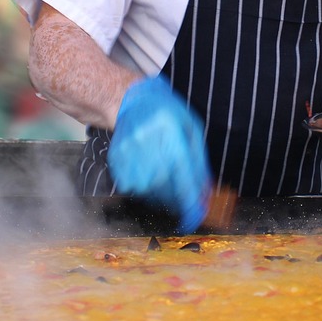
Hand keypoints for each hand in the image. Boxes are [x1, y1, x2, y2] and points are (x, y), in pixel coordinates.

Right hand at [109, 77, 211, 231]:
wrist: (131, 101)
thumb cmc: (166, 113)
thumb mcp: (192, 129)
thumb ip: (199, 162)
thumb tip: (205, 193)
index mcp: (172, 135)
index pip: (183, 179)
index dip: (190, 203)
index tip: (194, 219)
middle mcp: (149, 146)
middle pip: (166, 188)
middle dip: (177, 199)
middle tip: (182, 197)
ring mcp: (129, 153)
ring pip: (148, 191)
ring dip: (160, 193)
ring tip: (164, 176)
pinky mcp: (117, 160)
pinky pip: (132, 187)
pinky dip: (143, 187)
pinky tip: (148, 171)